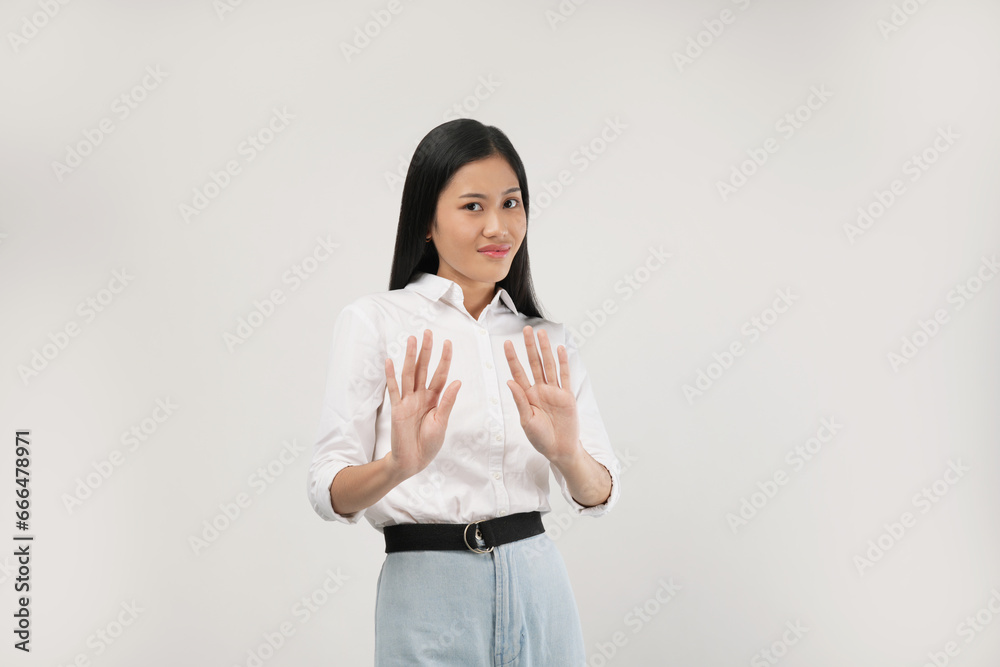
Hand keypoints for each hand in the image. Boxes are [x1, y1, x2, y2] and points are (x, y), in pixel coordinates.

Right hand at [384, 329, 461, 478]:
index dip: (444, 359)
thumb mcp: (442, 422)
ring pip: (408, 374)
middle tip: (427, 332)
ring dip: (409, 357)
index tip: (448, 342)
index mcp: (434, 399)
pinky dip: (391, 376)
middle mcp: (420, 396)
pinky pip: (393, 390)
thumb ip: (448, 402)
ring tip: (411, 339)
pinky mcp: (397, 409)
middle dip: (426, 351)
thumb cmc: (429, 444)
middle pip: (423, 369)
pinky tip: (389, 361)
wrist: (413, 461)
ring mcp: (407, 401)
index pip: (440, 375)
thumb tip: (458, 381)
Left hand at [504, 325, 580, 463]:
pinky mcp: (567, 396)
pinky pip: (564, 376)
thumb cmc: (540, 438)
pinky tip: (560, 349)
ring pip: (548, 366)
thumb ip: (520, 400)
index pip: (518, 372)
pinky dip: (563, 362)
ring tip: (541, 333)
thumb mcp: (526, 421)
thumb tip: (509, 381)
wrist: (560, 450)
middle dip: (530, 347)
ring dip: (545, 349)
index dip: (512, 358)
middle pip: (534, 363)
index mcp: (527, 395)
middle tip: (526, 330)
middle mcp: (540, 390)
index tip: (507, 343)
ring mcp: (554, 391)